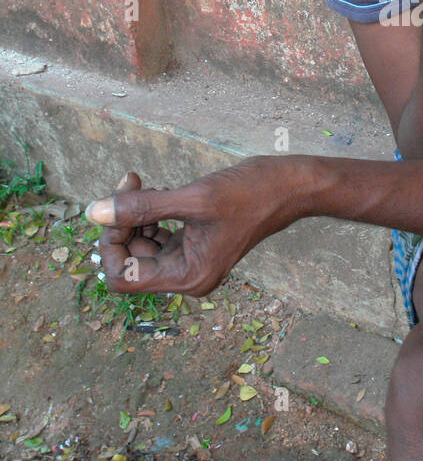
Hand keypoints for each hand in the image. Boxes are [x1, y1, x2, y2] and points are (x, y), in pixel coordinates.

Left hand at [85, 158, 292, 297]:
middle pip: (128, 259)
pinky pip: (155, 236)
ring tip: (139, 183)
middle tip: (129, 184)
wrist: (290, 186)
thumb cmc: (251, 193)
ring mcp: (190, 260)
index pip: (123, 276)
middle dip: (120, 223)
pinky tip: (151, 191)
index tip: (116, 207)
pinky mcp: (193, 243)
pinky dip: (146, 214)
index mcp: (187, 277)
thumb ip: (143, 207)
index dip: (110, 243)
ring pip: (139, 246)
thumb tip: (94, 212)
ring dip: (131, 215)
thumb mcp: (194, 199)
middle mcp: (187, 276)